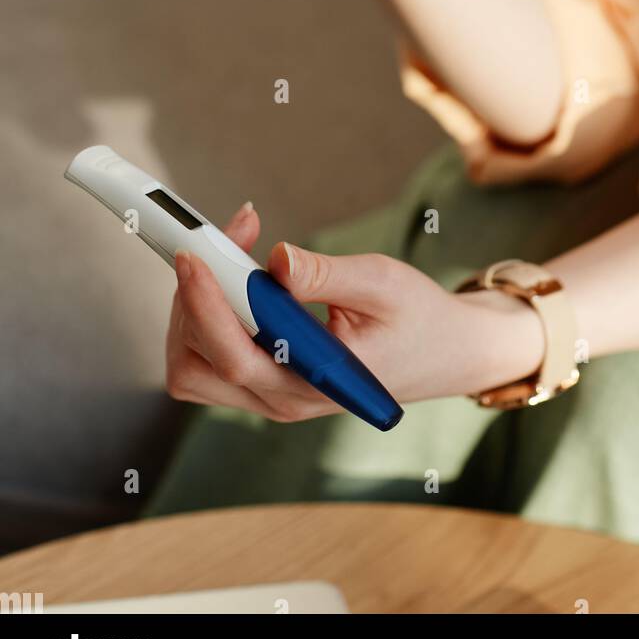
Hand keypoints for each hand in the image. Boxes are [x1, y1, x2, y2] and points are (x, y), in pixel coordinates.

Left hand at [165, 203, 545, 420]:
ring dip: (195, 305)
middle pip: (193, 362)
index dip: (204, 301)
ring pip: (191, 364)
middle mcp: (280, 398)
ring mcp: (269, 393)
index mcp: (311, 382)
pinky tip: (242, 269)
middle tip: (223, 239)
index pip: (232, 352)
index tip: (195, 252)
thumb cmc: (420, 319)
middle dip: (193, 298)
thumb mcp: (383, 284)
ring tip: (232, 251)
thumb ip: (326, 274)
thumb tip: (274, 258)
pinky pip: (211, 355)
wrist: (447, 354)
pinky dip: (210, 310)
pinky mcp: (266, 378)